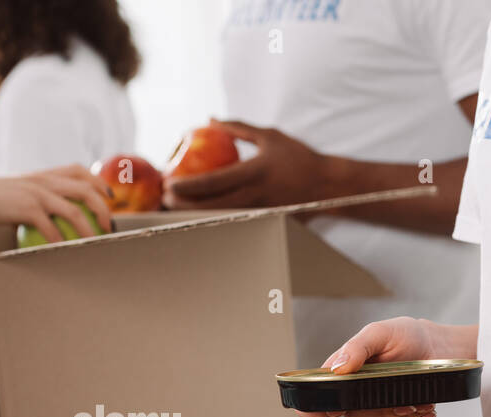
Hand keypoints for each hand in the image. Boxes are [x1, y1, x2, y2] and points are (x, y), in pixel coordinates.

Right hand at [0, 165, 113, 241]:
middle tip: (108, 225)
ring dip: (89, 228)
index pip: (79, 170)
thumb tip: (53, 211)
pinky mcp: (27, 209)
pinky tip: (65, 251)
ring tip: (95, 242)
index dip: (98, 182)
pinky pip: (51, 228)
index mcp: (45, 174)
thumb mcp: (20, 188)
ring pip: (74, 211)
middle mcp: (45, 180)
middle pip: (86, 190)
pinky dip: (60, 241)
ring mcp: (37, 194)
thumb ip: (38, 194)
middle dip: (103, 208)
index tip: (109, 196)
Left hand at [163, 120, 335, 208]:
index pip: (212, 182)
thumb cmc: (297, 158)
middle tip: (165, 198)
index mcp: (254, 172)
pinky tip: (197, 215)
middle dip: (183, 205)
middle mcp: (253, 196)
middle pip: (209, 206)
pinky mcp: (261, 222)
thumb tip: (210, 120)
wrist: (326, 186)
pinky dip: (211, 219)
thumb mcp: (269, 136)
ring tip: (174, 208)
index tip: (169, 183)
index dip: (187, 185)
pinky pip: (231, 222)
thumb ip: (238, 128)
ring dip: (193, 214)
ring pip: (217, 218)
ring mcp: (257, 212)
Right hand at [298, 316, 467, 416]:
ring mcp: (372, 406)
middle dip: (379, 411)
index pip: (316, 395)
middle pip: (352, 416)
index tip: (330, 411)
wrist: (435, 347)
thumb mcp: (379, 333)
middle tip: (403, 400)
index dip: (314, 409)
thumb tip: (337, 368)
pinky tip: (424, 412)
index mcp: (342, 372)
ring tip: (420, 402)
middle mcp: (353, 392)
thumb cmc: (404, 335)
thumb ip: (357, 347)